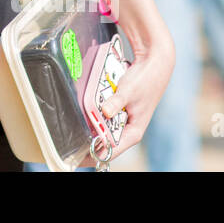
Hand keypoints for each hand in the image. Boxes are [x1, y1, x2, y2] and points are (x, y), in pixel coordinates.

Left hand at [76, 25, 174, 168]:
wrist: (154, 63)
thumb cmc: (146, 80)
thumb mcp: (129, 91)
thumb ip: (115, 102)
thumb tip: (105, 112)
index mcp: (133, 132)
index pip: (111, 151)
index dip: (93, 155)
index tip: (77, 159)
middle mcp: (128, 129)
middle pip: (104, 142)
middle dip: (88, 143)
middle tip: (69, 146)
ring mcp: (123, 119)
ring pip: (102, 129)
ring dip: (90, 128)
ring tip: (72, 133)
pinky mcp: (119, 109)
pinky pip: (103, 116)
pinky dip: (94, 115)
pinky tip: (82, 114)